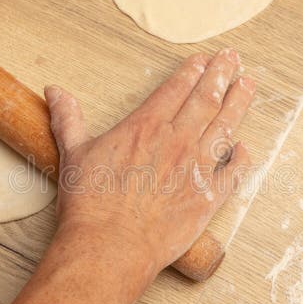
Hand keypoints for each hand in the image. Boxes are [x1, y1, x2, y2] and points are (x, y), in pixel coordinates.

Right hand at [45, 49, 254, 285]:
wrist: (110, 246)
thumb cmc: (90, 203)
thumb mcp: (73, 153)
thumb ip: (68, 119)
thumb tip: (54, 91)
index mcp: (146, 126)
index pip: (176, 89)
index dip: (192, 72)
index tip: (204, 60)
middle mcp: (176, 141)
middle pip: (206, 100)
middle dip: (221, 75)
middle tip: (233, 58)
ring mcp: (196, 168)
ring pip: (224, 128)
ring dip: (238, 104)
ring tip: (248, 85)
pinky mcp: (207, 198)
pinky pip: (233, 174)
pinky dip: (241, 159)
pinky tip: (245, 148)